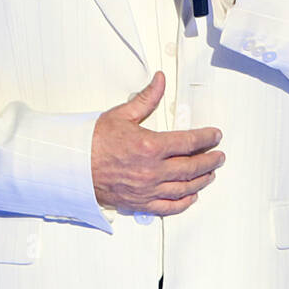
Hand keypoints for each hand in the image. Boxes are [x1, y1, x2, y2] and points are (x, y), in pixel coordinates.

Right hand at [90, 72, 224, 215]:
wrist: (69, 166)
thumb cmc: (92, 141)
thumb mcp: (122, 114)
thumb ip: (147, 98)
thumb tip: (160, 80)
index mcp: (150, 146)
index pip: (189, 142)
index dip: (207, 138)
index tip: (215, 135)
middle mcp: (151, 171)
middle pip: (191, 167)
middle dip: (210, 160)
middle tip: (219, 156)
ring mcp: (146, 189)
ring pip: (183, 188)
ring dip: (201, 181)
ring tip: (210, 174)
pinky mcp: (139, 203)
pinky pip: (167, 207)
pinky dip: (183, 203)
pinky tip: (191, 197)